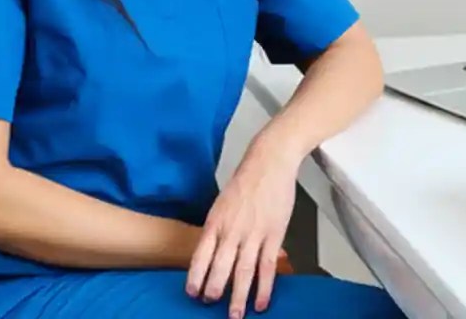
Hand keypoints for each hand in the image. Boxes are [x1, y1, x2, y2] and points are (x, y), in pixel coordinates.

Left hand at [186, 136, 301, 316]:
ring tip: (234, 315)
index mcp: (215, 222)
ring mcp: (253, 234)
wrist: (269, 162)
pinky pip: (266, 267)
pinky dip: (264, 288)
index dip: (195, 277)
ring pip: (243, 272)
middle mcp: (231, 230)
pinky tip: (261, 302)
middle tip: (211, 306)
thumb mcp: (222, 203)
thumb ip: (218, 228)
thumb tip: (213, 251)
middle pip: (220, 268)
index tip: (192, 294)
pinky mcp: (273, 234)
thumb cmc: (246, 181)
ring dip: (238, 297)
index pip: (201, 256)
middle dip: (214, 291)